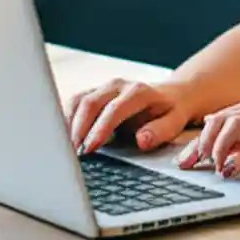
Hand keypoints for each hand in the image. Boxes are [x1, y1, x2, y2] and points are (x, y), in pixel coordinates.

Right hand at [66, 79, 193, 154]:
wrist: (170, 95)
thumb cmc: (170, 111)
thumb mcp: (175, 121)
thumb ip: (160, 130)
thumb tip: (142, 140)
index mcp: (138, 92)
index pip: (113, 110)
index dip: (99, 129)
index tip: (89, 149)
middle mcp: (117, 86)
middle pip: (90, 103)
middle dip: (77, 129)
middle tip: (71, 153)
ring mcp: (103, 88)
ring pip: (78, 101)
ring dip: (68, 125)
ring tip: (64, 149)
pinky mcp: (94, 93)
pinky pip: (75, 104)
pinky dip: (66, 120)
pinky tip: (65, 139)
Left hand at [178, 97, 239, 177]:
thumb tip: (223, 151)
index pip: (220, 116)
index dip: (198, 138)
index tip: (186, 158)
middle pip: (220, 120)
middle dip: (200, 144)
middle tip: (192, 165)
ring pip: (233, 127)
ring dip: (216, 150)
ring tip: (214, 168)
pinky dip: (239, 160)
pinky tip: (232, 172)